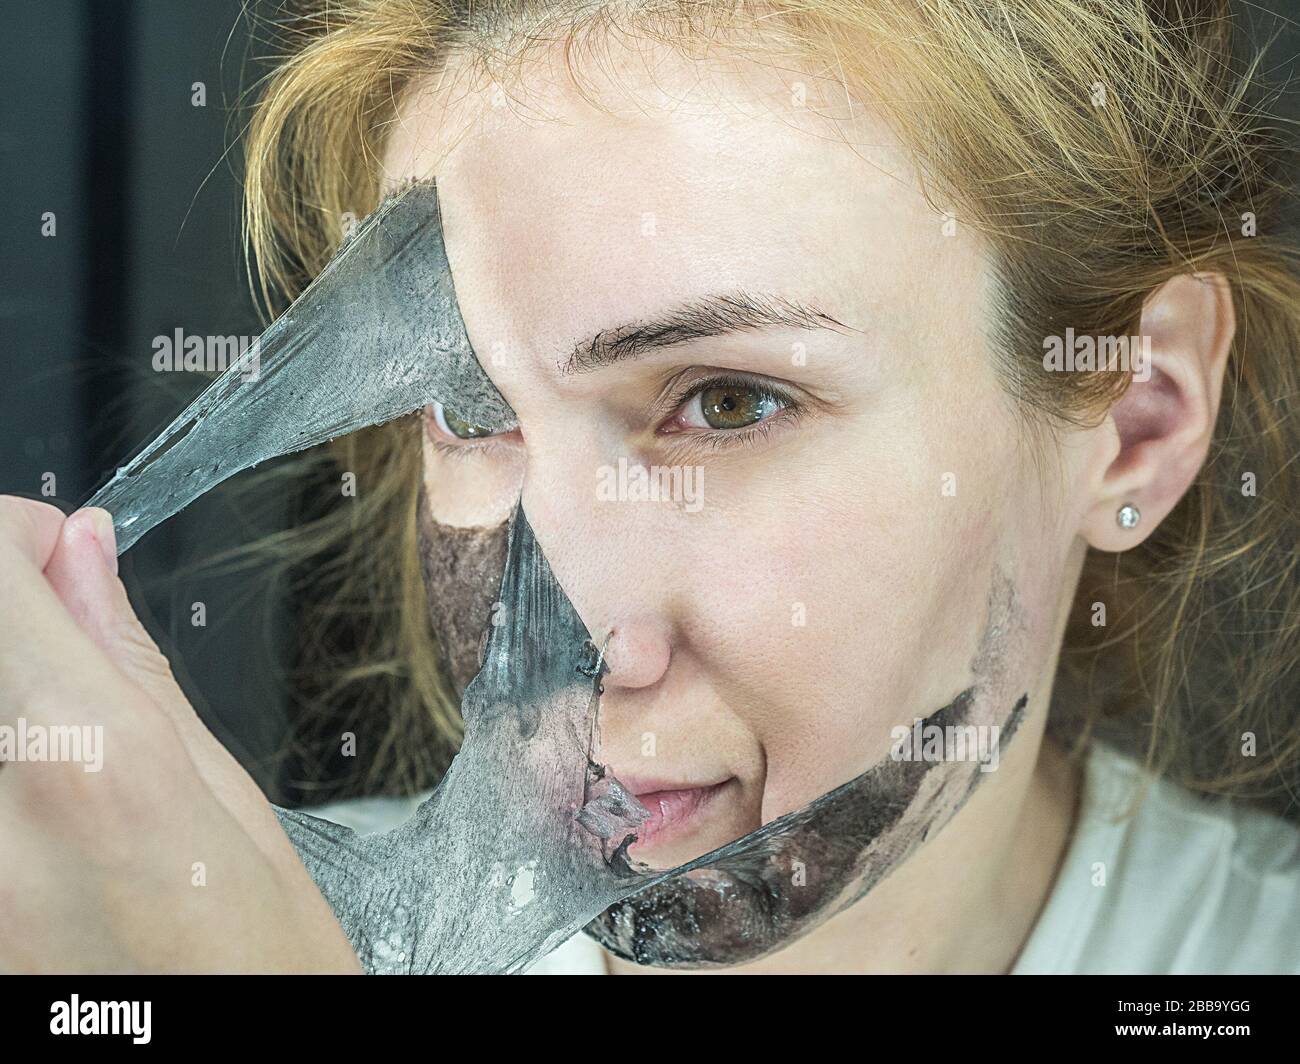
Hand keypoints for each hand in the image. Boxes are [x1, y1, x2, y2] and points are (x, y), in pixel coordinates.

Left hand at [0, 498, 361, 972]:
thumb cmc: (256, 968)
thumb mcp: (227, 800)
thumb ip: (127, 668)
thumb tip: (78, 555)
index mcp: (86, 760)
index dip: (19, 537)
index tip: (58, 559)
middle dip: (1, 598)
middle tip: (49, 622)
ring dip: (0, 685)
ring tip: (48, 725)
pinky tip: (32, 790)